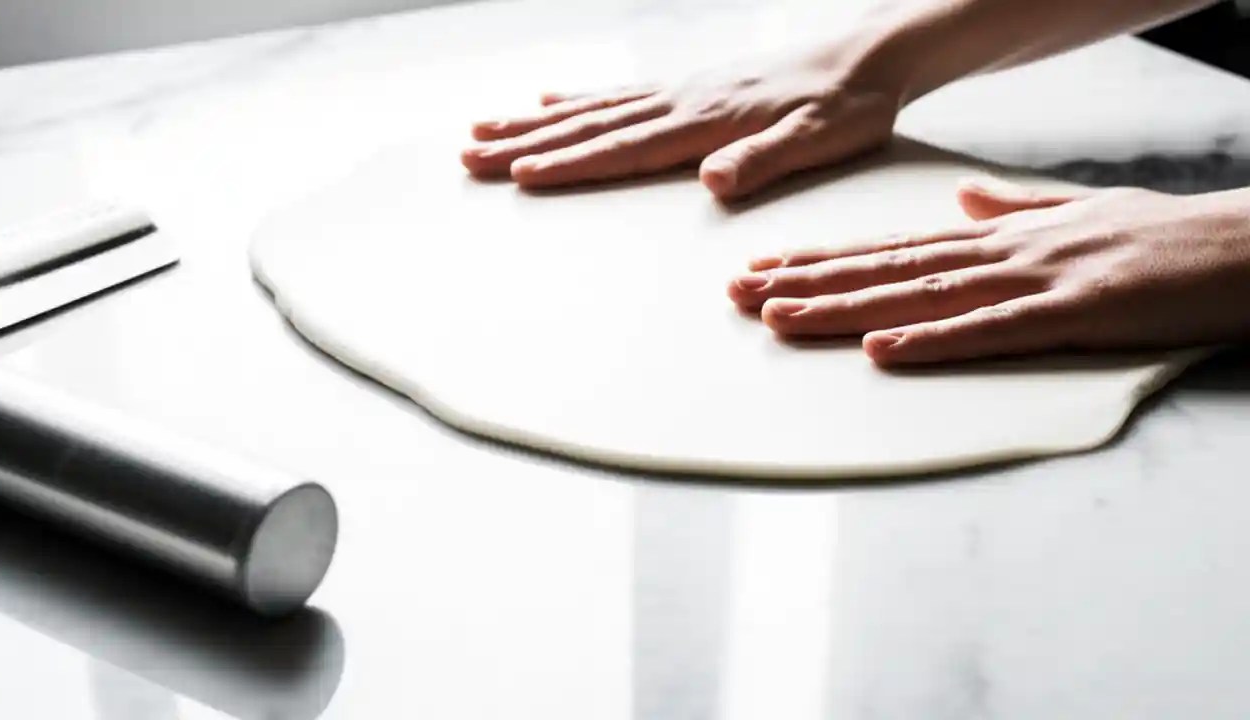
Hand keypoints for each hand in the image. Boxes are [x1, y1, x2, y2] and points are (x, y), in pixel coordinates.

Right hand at [460, 41, 902, 199]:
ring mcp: (680, 88)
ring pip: (593, 108)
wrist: (867, 55)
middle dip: (527, 145)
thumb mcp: (819, 141)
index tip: (519, 174)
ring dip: (536, 124)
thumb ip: (763, 159)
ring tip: (486, 132)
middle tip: (471, 156)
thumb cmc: (848, 106)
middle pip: (590, 127)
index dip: (571, 164)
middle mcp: (682, 99)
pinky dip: (578, 100)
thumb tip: (711, 180)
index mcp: (706, 121)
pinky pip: (619, 93)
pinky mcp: (690, 85)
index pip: (625, 148)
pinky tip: (549, 101)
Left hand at [727, 178, 1249, 364]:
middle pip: (888, 269)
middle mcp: (1003, 252)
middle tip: (738, 293)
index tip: (765, 265)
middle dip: (808, 281)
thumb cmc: (1162, 239)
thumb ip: (1012, 210)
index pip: (892, 247)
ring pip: (921, 297)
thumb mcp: (1077, 214)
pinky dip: (933, 343)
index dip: (825, 257)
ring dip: (847, 309)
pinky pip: (991, 332)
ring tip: (780, 317)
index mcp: (999, 236)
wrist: (1245, 246)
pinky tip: (881, 352)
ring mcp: (1037, 281)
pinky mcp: (1075, 315)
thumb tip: (958, 206)